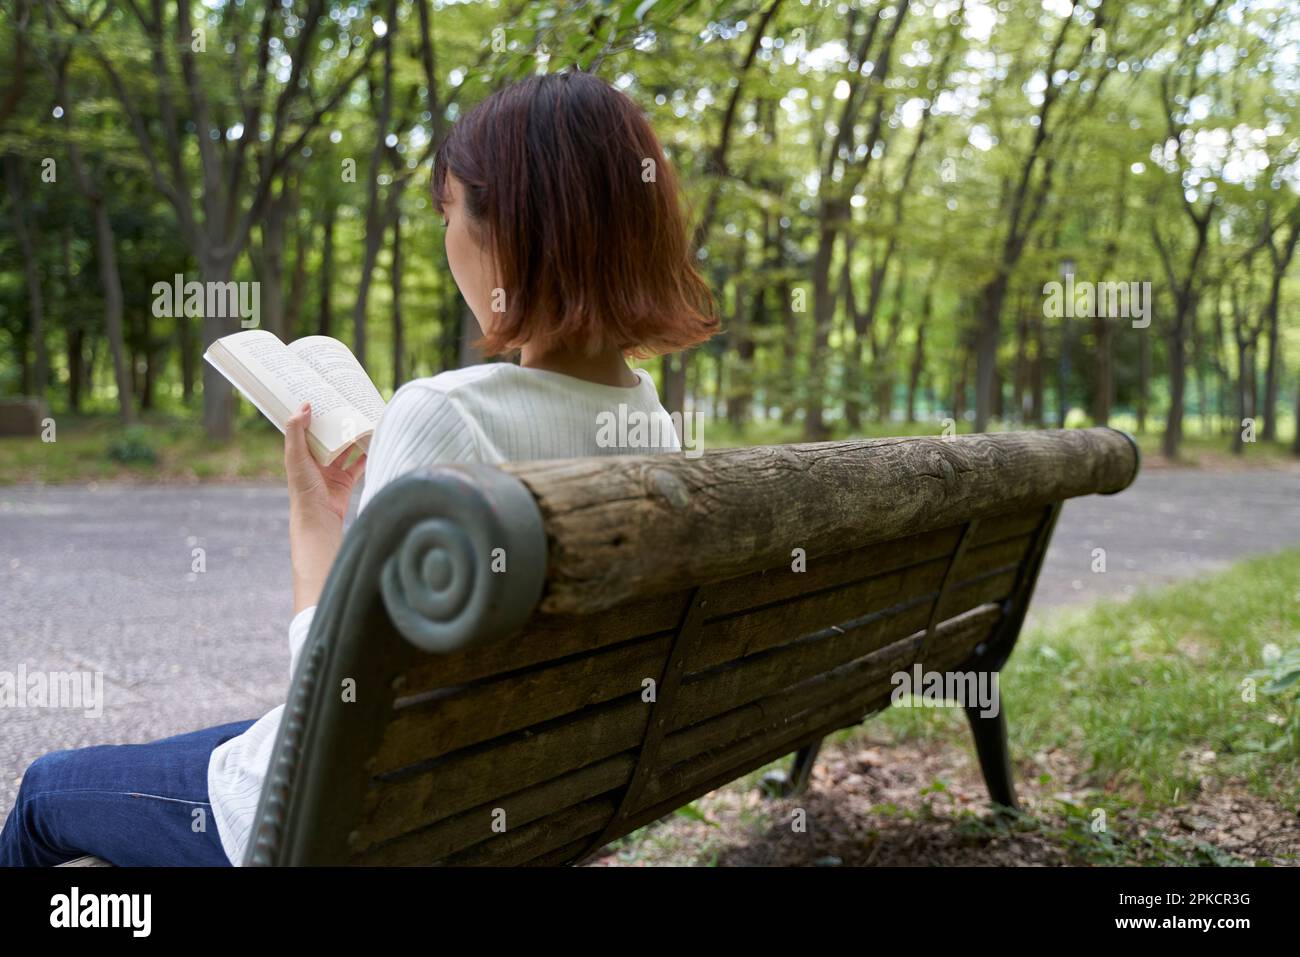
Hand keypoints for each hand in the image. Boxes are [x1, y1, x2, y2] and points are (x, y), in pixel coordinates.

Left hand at [284, 403, 366, 524]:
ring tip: (363, 423)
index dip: (313, 416)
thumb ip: (296, 430)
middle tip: (347, 408)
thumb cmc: (303, 487)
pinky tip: (373, 445)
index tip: (323, 400)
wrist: (318, 516)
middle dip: (337, 426)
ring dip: (353, 439)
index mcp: (301, 454)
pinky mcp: (346, 481)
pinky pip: (358, 465)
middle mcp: (316, 462)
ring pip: (345, 450)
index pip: (307, 430)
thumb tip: (306, 405)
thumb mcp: (295, 455)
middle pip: (328, 439)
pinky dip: (365, 456)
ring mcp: (332, 471)